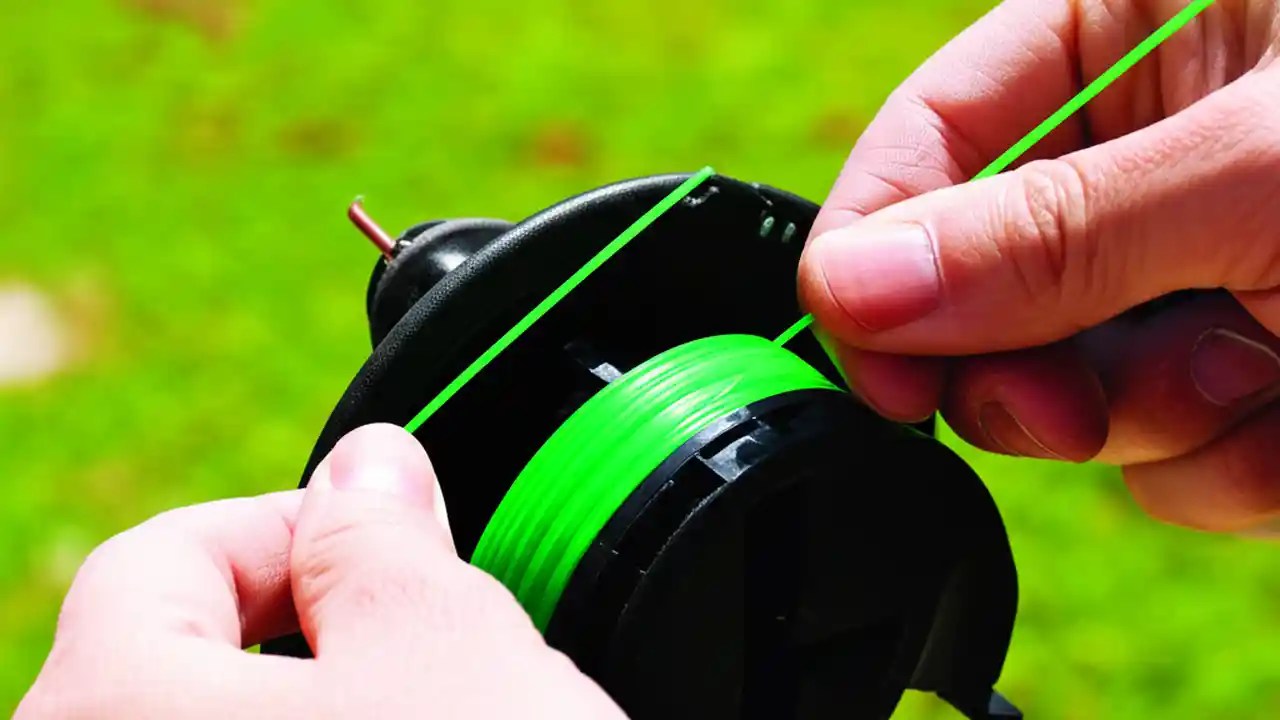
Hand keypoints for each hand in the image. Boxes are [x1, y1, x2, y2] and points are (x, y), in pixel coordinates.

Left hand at [15, 424, 625, 718]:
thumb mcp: (450, 646)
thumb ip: (386, 536)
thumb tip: (371, 464)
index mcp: (116, 707)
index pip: (166, 555)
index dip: (296, 523)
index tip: (392, 540)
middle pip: (179, 657)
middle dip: (313, 623)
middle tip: (423, 640)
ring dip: (325, 700)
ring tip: (434, 710)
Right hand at [798, 0, 1279, 533]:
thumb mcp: (1258, 167)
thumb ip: (1050, 235)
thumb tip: (845, 290)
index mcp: (1128, 32)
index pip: (932, 132)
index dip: (877, 253)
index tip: (877, 369)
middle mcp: (1150, 153)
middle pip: (987, 287)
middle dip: (1024, 367)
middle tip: (1067, 410)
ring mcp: (1201, 266)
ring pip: (1079, 390)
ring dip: (1158, 417)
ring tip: (1268, 366)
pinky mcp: (1252, 364)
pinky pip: (1174, 456)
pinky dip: (1237, 463)